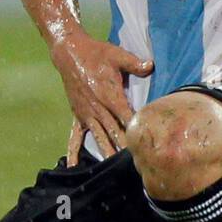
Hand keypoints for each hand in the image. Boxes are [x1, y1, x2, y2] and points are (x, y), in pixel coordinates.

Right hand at [51, 32, 152, 163]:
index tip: (146, 143)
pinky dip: (74, 151)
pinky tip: (73, 166)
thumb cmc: (96, 53)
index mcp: (110, 95)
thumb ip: (134, 63)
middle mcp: (98, 109)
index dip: (137, 129)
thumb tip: (151, 65)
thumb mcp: (117, 54)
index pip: (127, 117)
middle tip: (136, 163)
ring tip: (113, 169)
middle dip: (125, 148)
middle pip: (115, 132)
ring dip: (106, 153)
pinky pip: (75, 137)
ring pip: (99, 138)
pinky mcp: (78, 116)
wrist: (70, 53)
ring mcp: (87, 114)